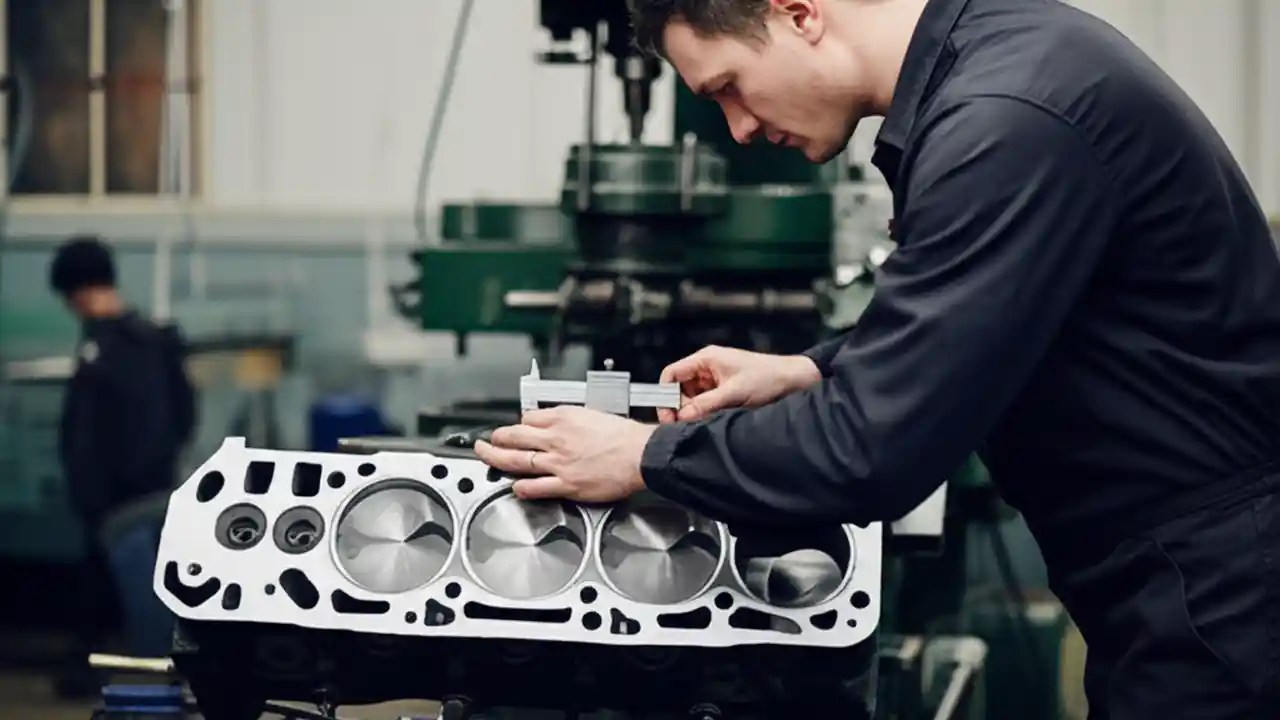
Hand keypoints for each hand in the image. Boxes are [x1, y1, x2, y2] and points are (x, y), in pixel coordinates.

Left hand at [474, 406, 654, 502]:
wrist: (640, 454)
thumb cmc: (624, 436)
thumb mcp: (593, 414)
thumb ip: (572, 420)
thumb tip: (560, 423)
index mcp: (563, 418)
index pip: (529, 418)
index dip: (521, 424)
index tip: (518, 428)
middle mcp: (555, 439)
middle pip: (514, 436)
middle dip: (496, 438)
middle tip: (486, 441)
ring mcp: (558, 463)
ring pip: (517, 460)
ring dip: (497, 459)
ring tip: (488, 458)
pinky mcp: (566, 485)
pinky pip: (535, 487)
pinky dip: (521, 487)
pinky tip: (515, 487)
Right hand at [658, 345, 821, 422]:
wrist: (794, 381)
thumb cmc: (767, 378)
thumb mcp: (734, 393)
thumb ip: (706, 404)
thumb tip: (682, 416)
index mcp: (706, 359)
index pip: (671, 374)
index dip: (666, 395)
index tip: (669, 416)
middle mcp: (707, 367)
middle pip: (679, 389)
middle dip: (681, 407)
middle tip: (686, 425)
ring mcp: (715, 379)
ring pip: (692, 398)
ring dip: (694, 411)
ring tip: (704, 422)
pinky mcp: (724, 390)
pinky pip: (705, 403)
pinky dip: (705, 413)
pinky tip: (713, 420)